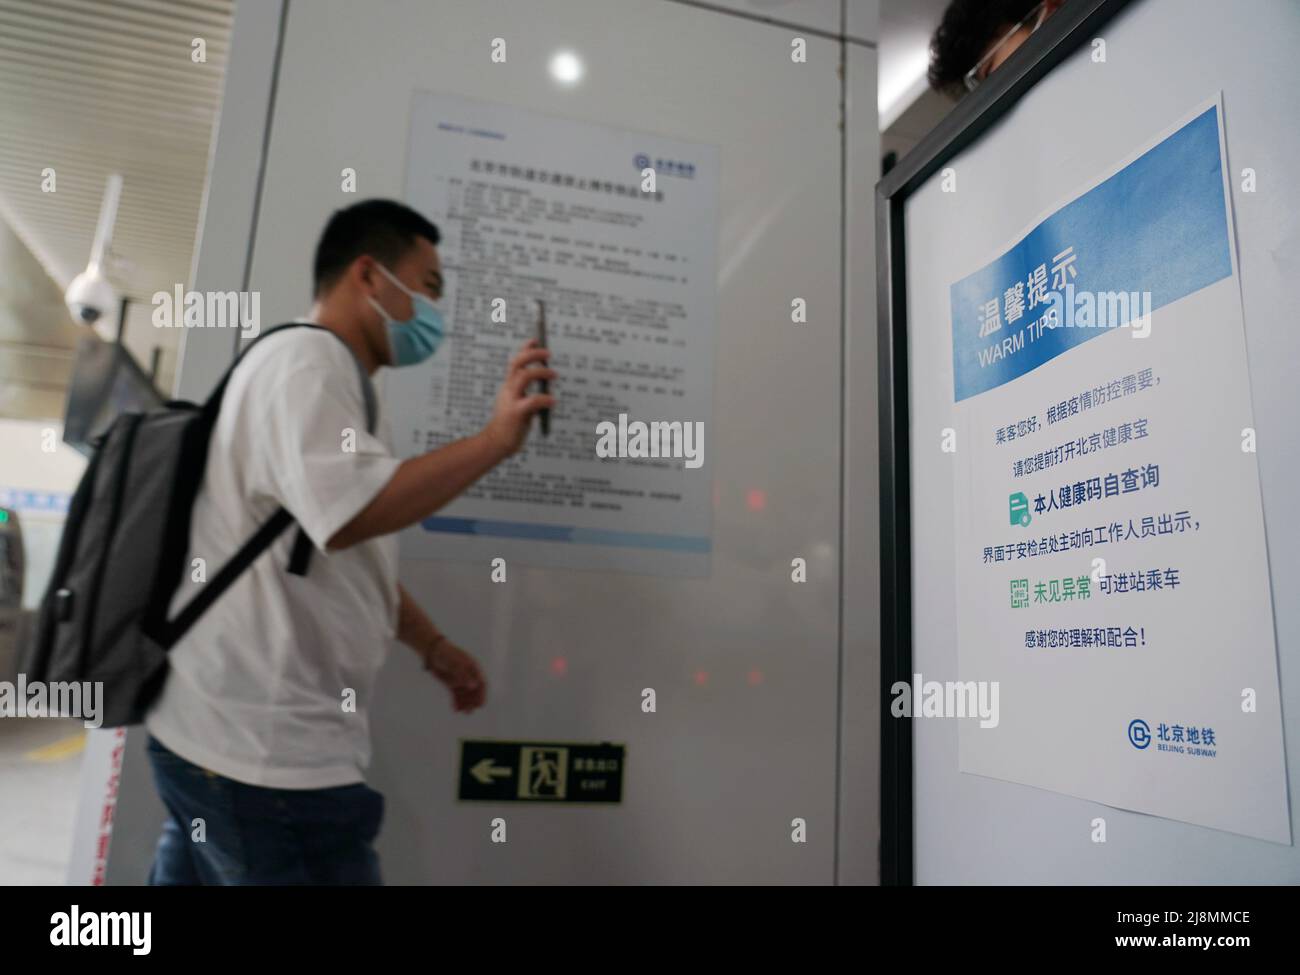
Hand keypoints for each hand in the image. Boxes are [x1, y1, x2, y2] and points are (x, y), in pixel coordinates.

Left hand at [422, 637, 486, 712]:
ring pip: (465, 695)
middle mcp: (469, 675)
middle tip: (469, 711)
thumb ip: (464, 676)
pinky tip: (455, 709)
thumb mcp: (455, 664)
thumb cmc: (446, 655)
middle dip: (473, 702)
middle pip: (474, 691)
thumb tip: (474, 686)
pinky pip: (456, 695)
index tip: (480, 705)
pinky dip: (456, 702)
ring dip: (465, 704)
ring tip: (463, 712)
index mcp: (473, 668)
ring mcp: (460, 680)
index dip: (482, 695)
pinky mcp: (452, 684)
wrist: (433, 652)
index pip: (481, 683)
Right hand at [481, 339, 555, 457]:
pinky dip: (545, 398)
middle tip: (548, 354)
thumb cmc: (510, 426)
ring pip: (524, 377)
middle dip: (533, 354)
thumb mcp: (518, 405)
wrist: (495, 444)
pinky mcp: (516, 413)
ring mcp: (511, 401)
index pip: (515, 362)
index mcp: (508, 387)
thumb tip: (546, 384)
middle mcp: (508, 390)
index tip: (536, 340)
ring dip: (541, 372)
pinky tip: (553, 401)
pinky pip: (532, 401)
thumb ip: (528, 394)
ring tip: (554, 375)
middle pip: (518, 363)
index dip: (525, 349)